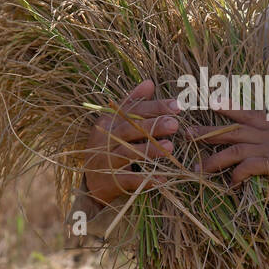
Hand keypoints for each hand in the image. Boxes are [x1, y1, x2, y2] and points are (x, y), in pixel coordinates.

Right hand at [79, 79, 180, 205]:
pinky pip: (129, 180)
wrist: (91, 185)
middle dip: (152, 126)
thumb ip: (132, 104)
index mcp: (108, 122)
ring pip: (127, 153)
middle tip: (175, 123)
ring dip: (149, 150)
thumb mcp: (115, 124)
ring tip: (170, 146)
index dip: (154, 107)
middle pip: (129, 129)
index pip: (132, 110)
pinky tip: (162, 179)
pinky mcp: (110, 182)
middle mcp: (105, 139)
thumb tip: (149, 82)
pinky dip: (145, 180)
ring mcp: (106, 161)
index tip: (177, 105)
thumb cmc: (109, 148)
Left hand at [190, 106, 268, 186]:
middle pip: (231, 129)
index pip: (246, 112)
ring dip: (213, 159)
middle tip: (186, 133)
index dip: (227, 106)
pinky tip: (229, 185)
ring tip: (197, 168)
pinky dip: (236, 175)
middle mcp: (268, 133)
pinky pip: (248, 168)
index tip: (209, 102)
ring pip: (233, 149)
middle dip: (207, 132)